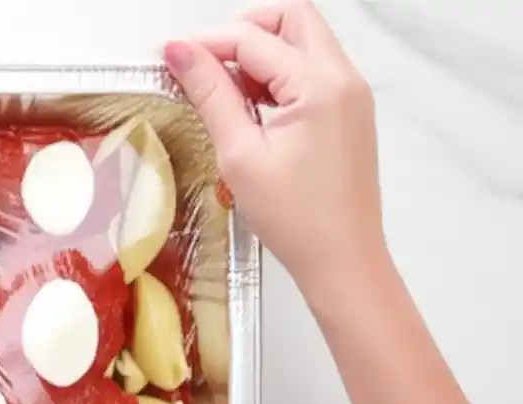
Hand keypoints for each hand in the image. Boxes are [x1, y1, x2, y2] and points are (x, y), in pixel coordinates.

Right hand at [163, 1, 384, 294]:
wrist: (343, 260)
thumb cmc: (299, 220)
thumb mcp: (240, 155)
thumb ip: (211, 95)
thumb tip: (182, 55)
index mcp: (321, 87)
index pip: (253, 39)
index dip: (206, 44)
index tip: (172, 57)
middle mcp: (344, 80)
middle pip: (291, 19)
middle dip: (242, 32)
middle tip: (204, 63)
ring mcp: (350, 94)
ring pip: (302, 41)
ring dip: (259, 54)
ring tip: (224, 95)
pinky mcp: (347, 112)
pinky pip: (310, 71)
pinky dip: (277, 76)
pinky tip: (249, 110)